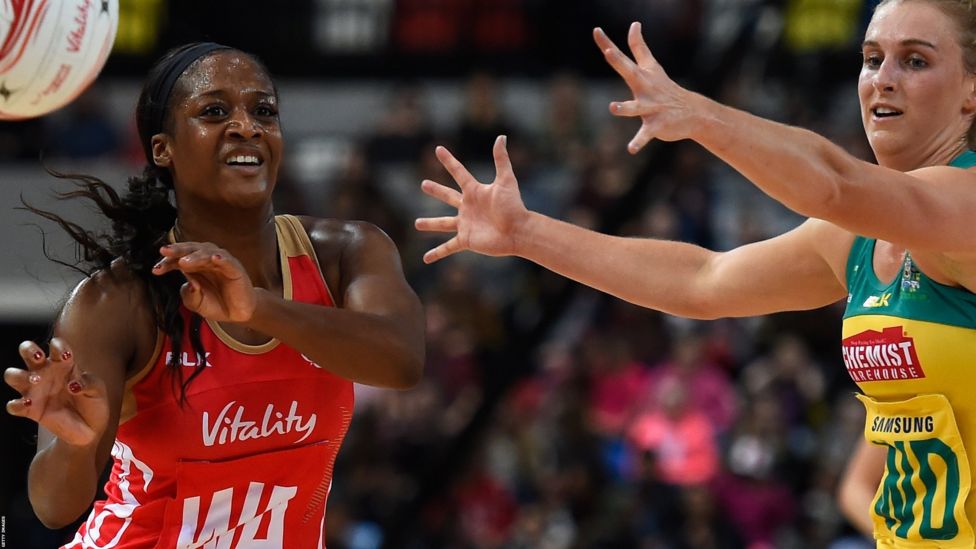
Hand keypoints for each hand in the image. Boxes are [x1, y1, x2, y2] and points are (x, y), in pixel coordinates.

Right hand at [5, 339, 108, 446]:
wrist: (90, 429)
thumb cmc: (93, 402)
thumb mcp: (97, 390)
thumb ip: (89, 383)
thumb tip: (74, 384)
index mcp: (64, 364)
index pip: (57, 346)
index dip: (58, 346)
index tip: (66, 356)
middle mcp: (46, 373)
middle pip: (27, 352)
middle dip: (28, 349)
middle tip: (38, 357)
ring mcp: (35, 390)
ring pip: (13, 375)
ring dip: (20, 376)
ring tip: (36, 381)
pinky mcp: (30, 410)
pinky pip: (14, 405)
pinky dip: (17, 404)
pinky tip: (28, 404)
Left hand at [153, 242, 255, 321]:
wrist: (237, 313)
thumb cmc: (216, 304)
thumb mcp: (196, 303)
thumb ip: (188, 295)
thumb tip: (189, 284)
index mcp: (193, 267)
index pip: (177, 259)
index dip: (167, 262)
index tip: (156, 270)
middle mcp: (206, 261)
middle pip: (191, 250)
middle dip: (177, 250)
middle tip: (165, 251)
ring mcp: (221, 263)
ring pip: (207, 252)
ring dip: (195, 255)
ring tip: (184, 262)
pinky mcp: (235, 269)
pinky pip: (228, 261)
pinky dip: (221, 258)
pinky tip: (214, 258)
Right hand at [415, 135, 528, 262]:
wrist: (519, 231)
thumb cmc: (514, 206)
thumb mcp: (506, 181)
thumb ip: (501, 160)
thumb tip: (501, 137)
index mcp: (475, 192)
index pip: (459, 173)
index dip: (449, 161)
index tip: (438, 149)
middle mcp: (468, 207)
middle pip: (447, 196)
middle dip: (436, 190)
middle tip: (423, 184)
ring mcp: (466, 224)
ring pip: (443, 223)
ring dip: (430, 224)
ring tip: (417, 223)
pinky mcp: (466, 240)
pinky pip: (448, 248)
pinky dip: (437, 254)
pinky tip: (426, 259)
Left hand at [593, 22, 698, 152]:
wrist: (692, 113)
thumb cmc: (665, 88)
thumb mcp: (652, 67)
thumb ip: (639, 47)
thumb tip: (634, 24)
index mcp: (641, 75)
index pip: (623, 57)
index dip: (607, 44)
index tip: (595, 30)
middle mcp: (645, 88)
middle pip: (630, 73)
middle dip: (619, 62)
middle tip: (609, 52)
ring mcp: (651, 107)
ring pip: (635, 108)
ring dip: (624, 108)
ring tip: (612, 107)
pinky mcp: (656, 125)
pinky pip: (644, 135)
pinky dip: (638, 142)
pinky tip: (631, 149)